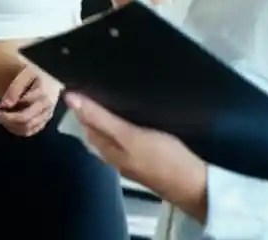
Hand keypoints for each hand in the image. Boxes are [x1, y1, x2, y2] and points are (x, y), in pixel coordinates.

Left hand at [0, 64, 60, 136]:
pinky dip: (17, 129)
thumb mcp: (26, 73)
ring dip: (10, 126)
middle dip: (5, 120)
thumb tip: (4, 106)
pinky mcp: (45, 119)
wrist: (53, 74)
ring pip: (27, 129)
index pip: (21, 113)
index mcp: (42, 96)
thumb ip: (15, 88)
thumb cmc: (37, 71)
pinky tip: (8, 121)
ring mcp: (47, 116)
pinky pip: (31, 131)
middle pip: (24, 123)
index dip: (3, 114)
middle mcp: (46, 109)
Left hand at [66, 93, 207, 218]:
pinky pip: (129, 136)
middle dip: (92, 107)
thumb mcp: (129, 136)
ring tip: (111, 91)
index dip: (80, 103)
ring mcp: (131, 157)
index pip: (84, 123)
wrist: (197, 186)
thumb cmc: (162, 159)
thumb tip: (70, 98)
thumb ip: (100, 118)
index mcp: (106, 150)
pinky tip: (132, 113)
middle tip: (93, 82)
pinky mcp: (148, 156)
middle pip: (96, 128)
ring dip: (108, 114)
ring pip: (112, 132)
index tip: (78, 81)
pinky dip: (125, 122)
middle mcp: (114, 154)